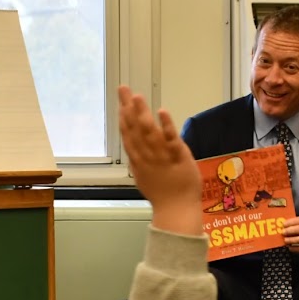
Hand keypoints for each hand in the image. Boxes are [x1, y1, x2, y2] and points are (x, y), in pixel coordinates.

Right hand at [118, 85, 199, 235]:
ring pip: (149, 132)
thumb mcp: (145, 178)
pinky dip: (166, 125)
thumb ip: (139, 163)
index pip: (128, 136)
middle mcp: (147, 156)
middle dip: (128, 108)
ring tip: (136, 97)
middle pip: (135, 129)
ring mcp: (162, 156)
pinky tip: (161, 112)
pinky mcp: (178, 157)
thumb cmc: (163, 196)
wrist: (176, 210)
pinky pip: (171, 140)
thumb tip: (133, 154)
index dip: (123, 118)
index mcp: (139, 161)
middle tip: (122, 89)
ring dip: (142, 113)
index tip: (120, 102)